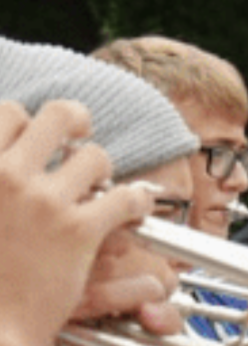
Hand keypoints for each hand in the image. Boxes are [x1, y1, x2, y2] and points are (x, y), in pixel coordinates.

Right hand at [0, 100, 158, 345]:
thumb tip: (2, 166)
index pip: (9, 113)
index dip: (29, 123)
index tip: (36, 136)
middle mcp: (8, 174)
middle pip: (58, 117)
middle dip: (76, 123)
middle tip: (81, 134)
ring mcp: (45, 202)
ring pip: (95, 157)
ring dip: (103, 169)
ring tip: (103, 184)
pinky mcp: (78, 232)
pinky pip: (125, 197)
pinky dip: (137, 201)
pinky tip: (135, 208)